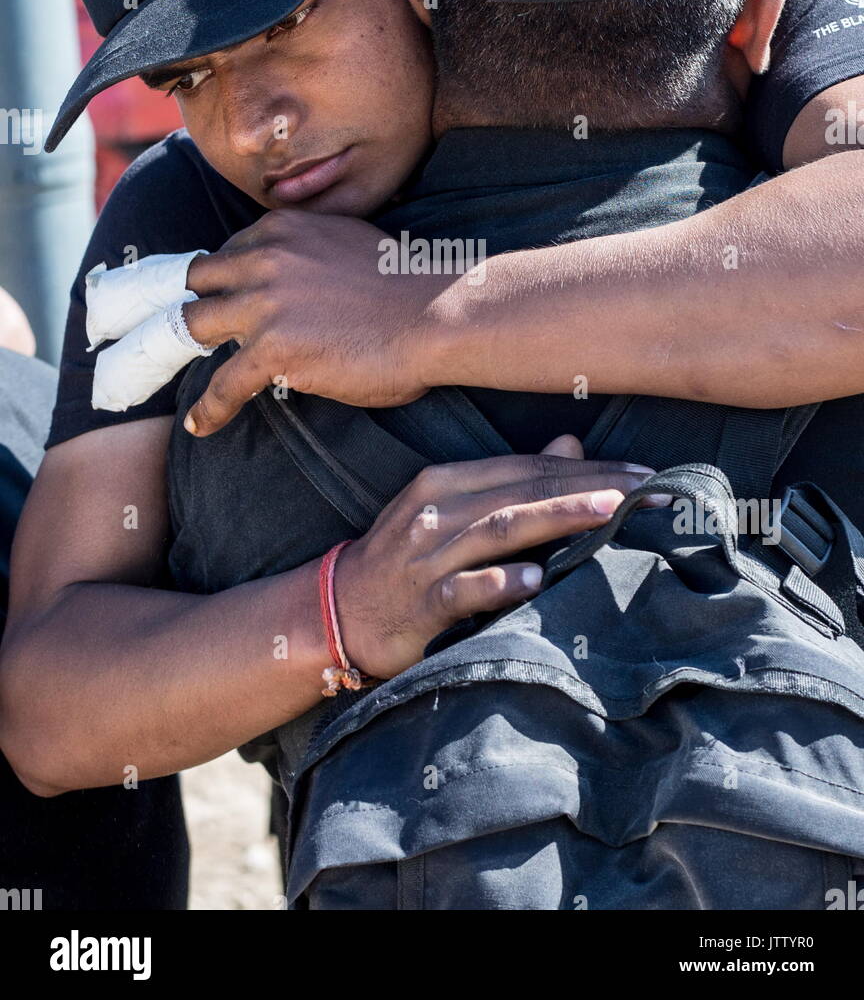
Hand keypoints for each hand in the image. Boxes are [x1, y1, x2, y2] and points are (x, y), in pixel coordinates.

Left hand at [182, 210, 443, 434]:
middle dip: (193, 304)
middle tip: (190, 330)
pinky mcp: (273, 350)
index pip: (228, 252)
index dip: (222, 281)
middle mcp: (265, 258)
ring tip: (175, 371)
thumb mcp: (346, 239)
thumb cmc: (404, 285)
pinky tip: (201, 425)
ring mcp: (265, 304)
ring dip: (187, 349)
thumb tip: (298, 273)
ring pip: (195, 325)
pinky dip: (209, 408)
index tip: (219, 300)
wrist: (436, 314)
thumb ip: (309, 249)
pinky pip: (223, 383)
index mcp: (283, 229)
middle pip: (199, 281)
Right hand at [332, 435, 654, 680]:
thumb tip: (571, 445)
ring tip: (608, 514)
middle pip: (523, 490)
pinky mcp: (421, 603)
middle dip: (590, 487)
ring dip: (557, 519)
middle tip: (648, 489)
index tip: (644, 474)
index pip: (528, 467)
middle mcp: (438, 510)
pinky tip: (536, 579)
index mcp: (448, 481)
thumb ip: (511, 481)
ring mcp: (427, 556)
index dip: (589, 468)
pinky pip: (464, 589)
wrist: (338, 611)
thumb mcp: (452, 509)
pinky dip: (499, 581)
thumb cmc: (406, 557)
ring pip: (499, 528)